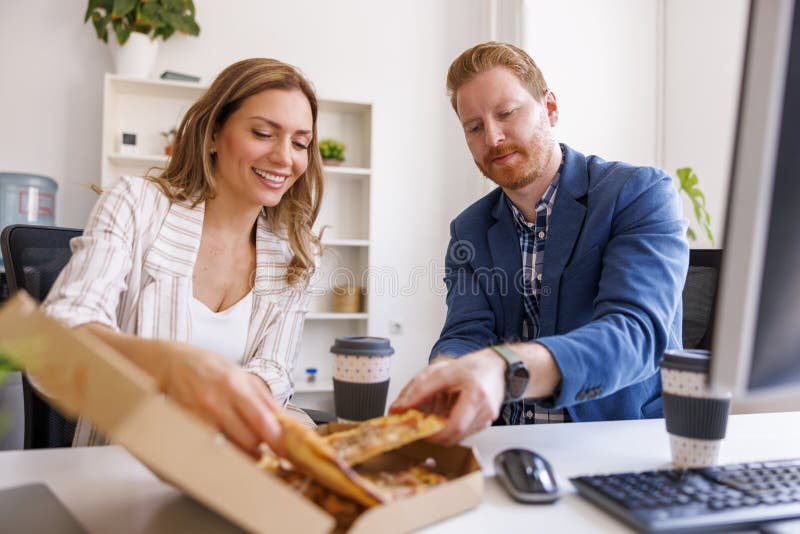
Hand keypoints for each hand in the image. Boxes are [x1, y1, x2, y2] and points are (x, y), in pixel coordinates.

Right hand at [159, 343, 284, 456]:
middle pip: (248, 441)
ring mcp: (199, 417)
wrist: (171, 363)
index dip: (277, 440)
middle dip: (259, 444)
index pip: (262, 420)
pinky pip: (211, 448)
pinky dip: (222, 449)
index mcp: (235, 386)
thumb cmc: (208, 368)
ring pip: (230, 449)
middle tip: (260, 439)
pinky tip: (223, 440)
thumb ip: (264, 399)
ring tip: (241, 438)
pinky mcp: (186, 429)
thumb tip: (285, 421)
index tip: (286, 450)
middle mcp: (216, 403)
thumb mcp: (241, 375)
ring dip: (241, 450)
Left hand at [390, 350, 505, 445]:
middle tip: (420, 428)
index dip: (435, 434)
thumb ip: (420, 390)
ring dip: (443, 433)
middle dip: (435, 436)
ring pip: (459, 438)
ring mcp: (487, 419)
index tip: (419, 431)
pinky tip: (445, 418)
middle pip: (456, 436)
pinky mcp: (485, 423)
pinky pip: (465, 433)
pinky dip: (451, 429)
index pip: (455, 426)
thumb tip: (400, 407)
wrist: (494, 366)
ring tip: (430, 421)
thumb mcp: (443, 371)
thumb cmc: (472, 367)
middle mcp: (485, 411)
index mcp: (476, 395)